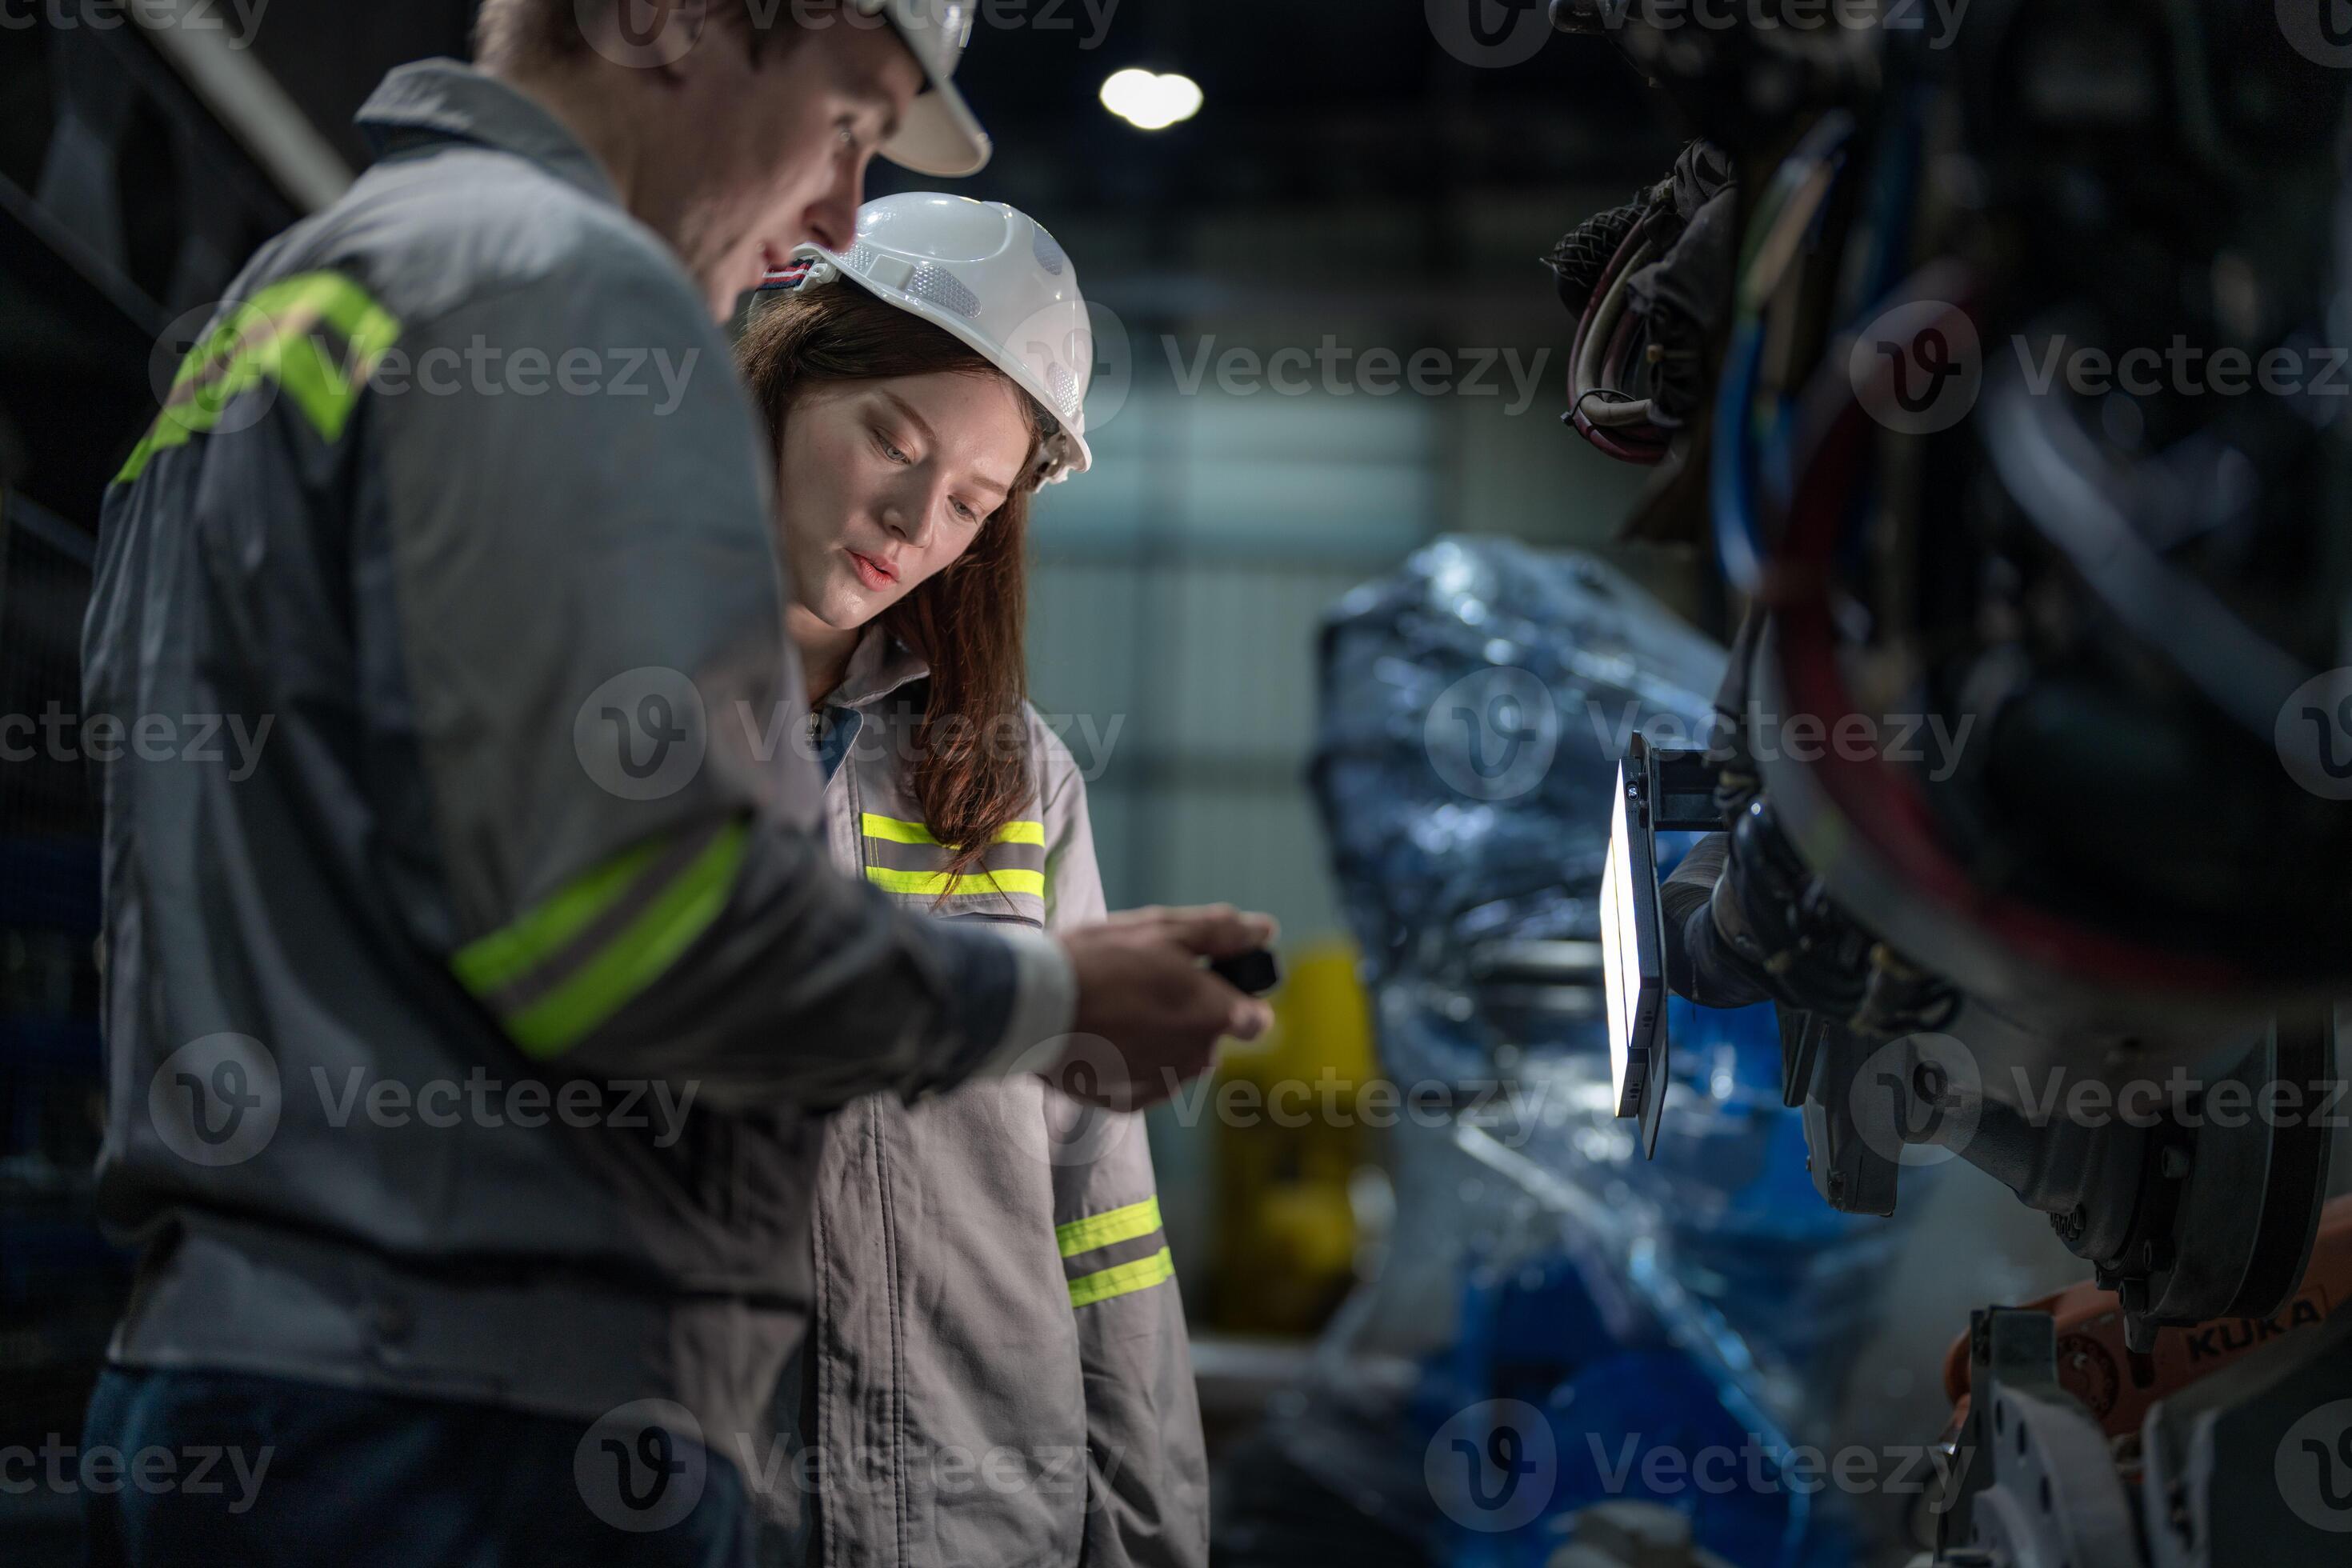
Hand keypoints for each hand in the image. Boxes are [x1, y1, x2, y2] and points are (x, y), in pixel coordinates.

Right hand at [1047, 905, 1278, 1110]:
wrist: (1033, 1009)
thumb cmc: (1100, 962)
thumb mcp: (1162, 930)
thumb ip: (1221, 932)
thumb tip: (1265, 931)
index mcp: (1216, 1016)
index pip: (1255, 1019)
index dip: (1236, 997)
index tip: (1207, 980)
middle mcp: (1198, 1058)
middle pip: (1209, 1036)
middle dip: (1188, 1012)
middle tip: (1142, 982)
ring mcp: (1163, 1084)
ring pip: (1176, 1057)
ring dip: (1159, 1036)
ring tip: (1115, 1007)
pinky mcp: (1127, 1102)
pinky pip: (1143, 1078)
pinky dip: (1129, 1059)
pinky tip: (1101, 1034)